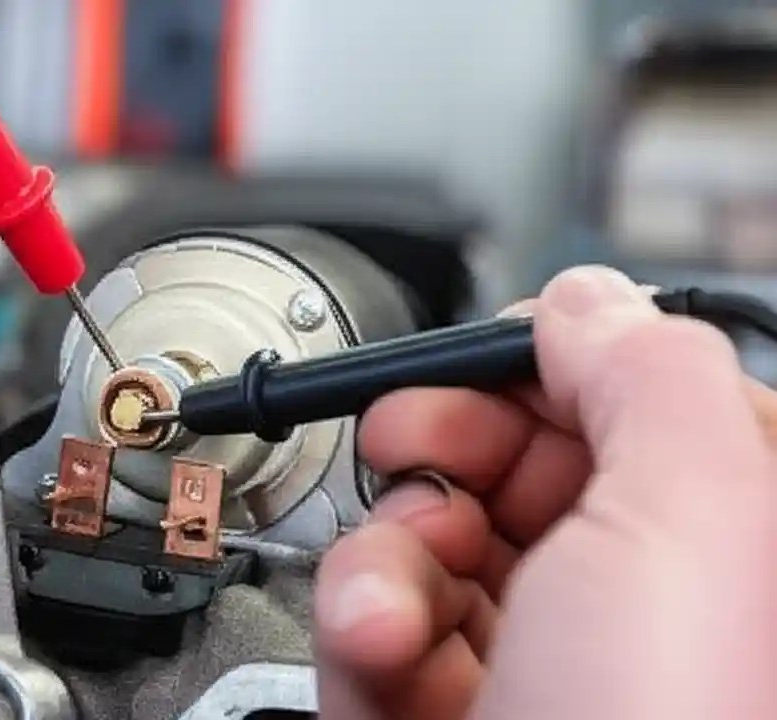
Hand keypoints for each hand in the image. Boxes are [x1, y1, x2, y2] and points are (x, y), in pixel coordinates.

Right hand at [316, 266, 776, 718]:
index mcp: (720, 539)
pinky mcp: (437, 702)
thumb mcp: (693, 523)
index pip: (631, 404)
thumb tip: (585, 301)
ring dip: (386, 550)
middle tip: (412, 450)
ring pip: (429, 538)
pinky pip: (376, 613)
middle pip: (515, 461)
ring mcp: (534, 655)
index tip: (481, 360)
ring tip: (399, 598)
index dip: (547, 365)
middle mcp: (632, 598)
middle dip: (442, 446)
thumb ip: (652, 376)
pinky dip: (356, 616)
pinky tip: (379, 642)